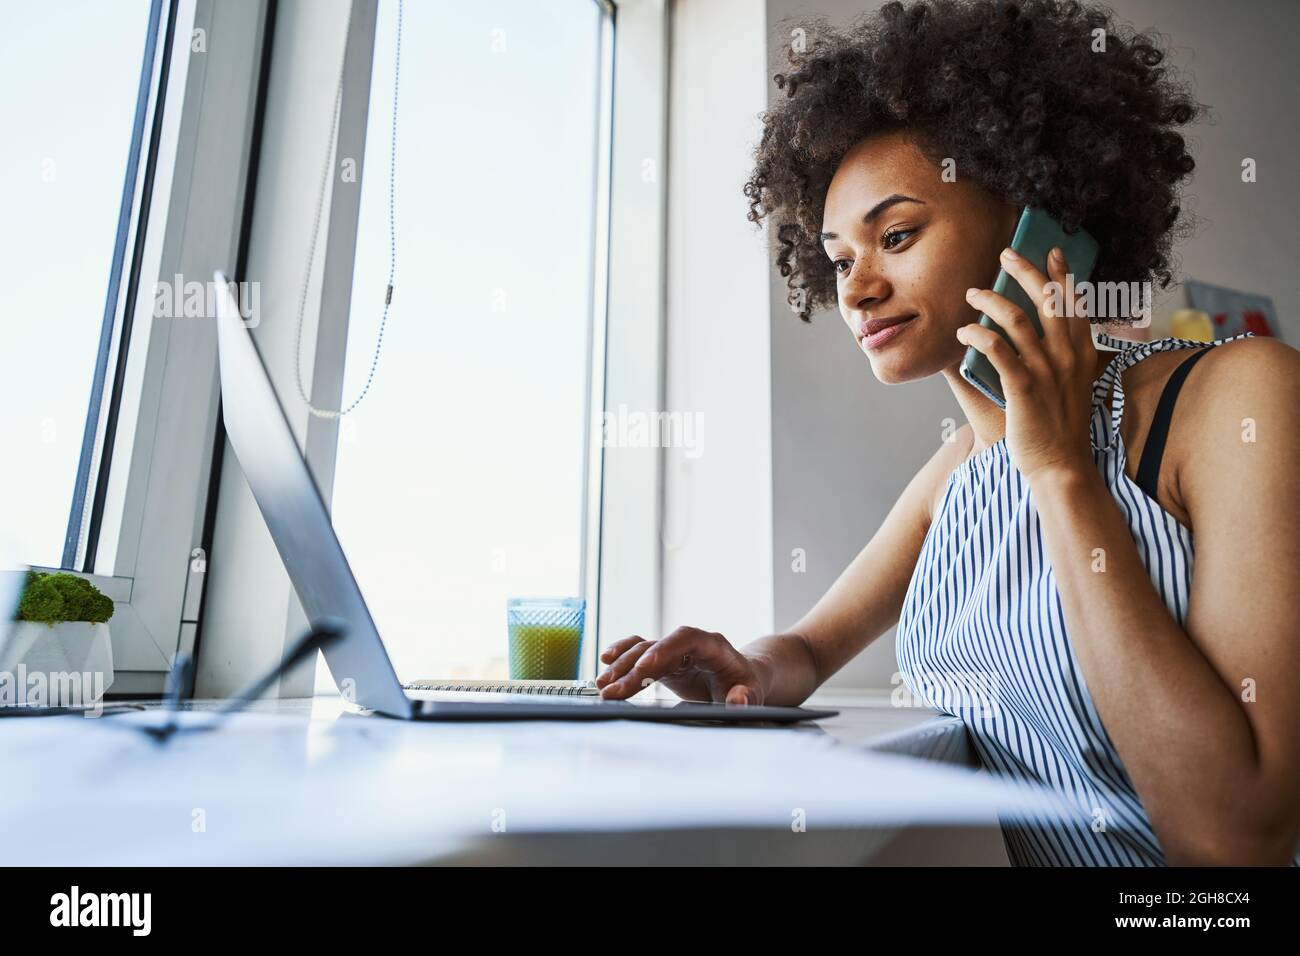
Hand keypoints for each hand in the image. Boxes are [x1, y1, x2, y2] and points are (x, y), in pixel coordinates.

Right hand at [596, 626, 765, 703]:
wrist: (741, 679)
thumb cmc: (746, 685)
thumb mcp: (752, 693)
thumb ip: (746, 698)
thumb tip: (738, 702)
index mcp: (713, 645)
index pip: (686, 637)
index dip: (664, 649)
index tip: (646, 668)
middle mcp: (689, 643)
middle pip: (657, 647)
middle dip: (632, 667)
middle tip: (612, 690)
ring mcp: (673, 650)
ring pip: (642, 649)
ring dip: (621, 666)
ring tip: (603, 686)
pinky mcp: (663, 660)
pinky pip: (639, 652)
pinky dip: (622, 656)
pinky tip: (605, 664)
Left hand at [958, 245, 1099, 481]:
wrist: (1061, 467)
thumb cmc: (1060, 429)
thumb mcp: (1069, 388)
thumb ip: (1056, 361)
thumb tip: (1033, 338)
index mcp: (1082, 354)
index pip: (1075, 303)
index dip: (1062, 275)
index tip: (1051, 252)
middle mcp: (1068, 357)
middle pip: (1048, 299)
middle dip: (1025, 270)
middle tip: (1006, 254)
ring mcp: (1047, 371)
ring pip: (1016, 318)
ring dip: (990, 299)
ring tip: (973, 293)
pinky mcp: (1024, 387)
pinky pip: (997, 349)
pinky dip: (978, 334)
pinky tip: (964, 331)